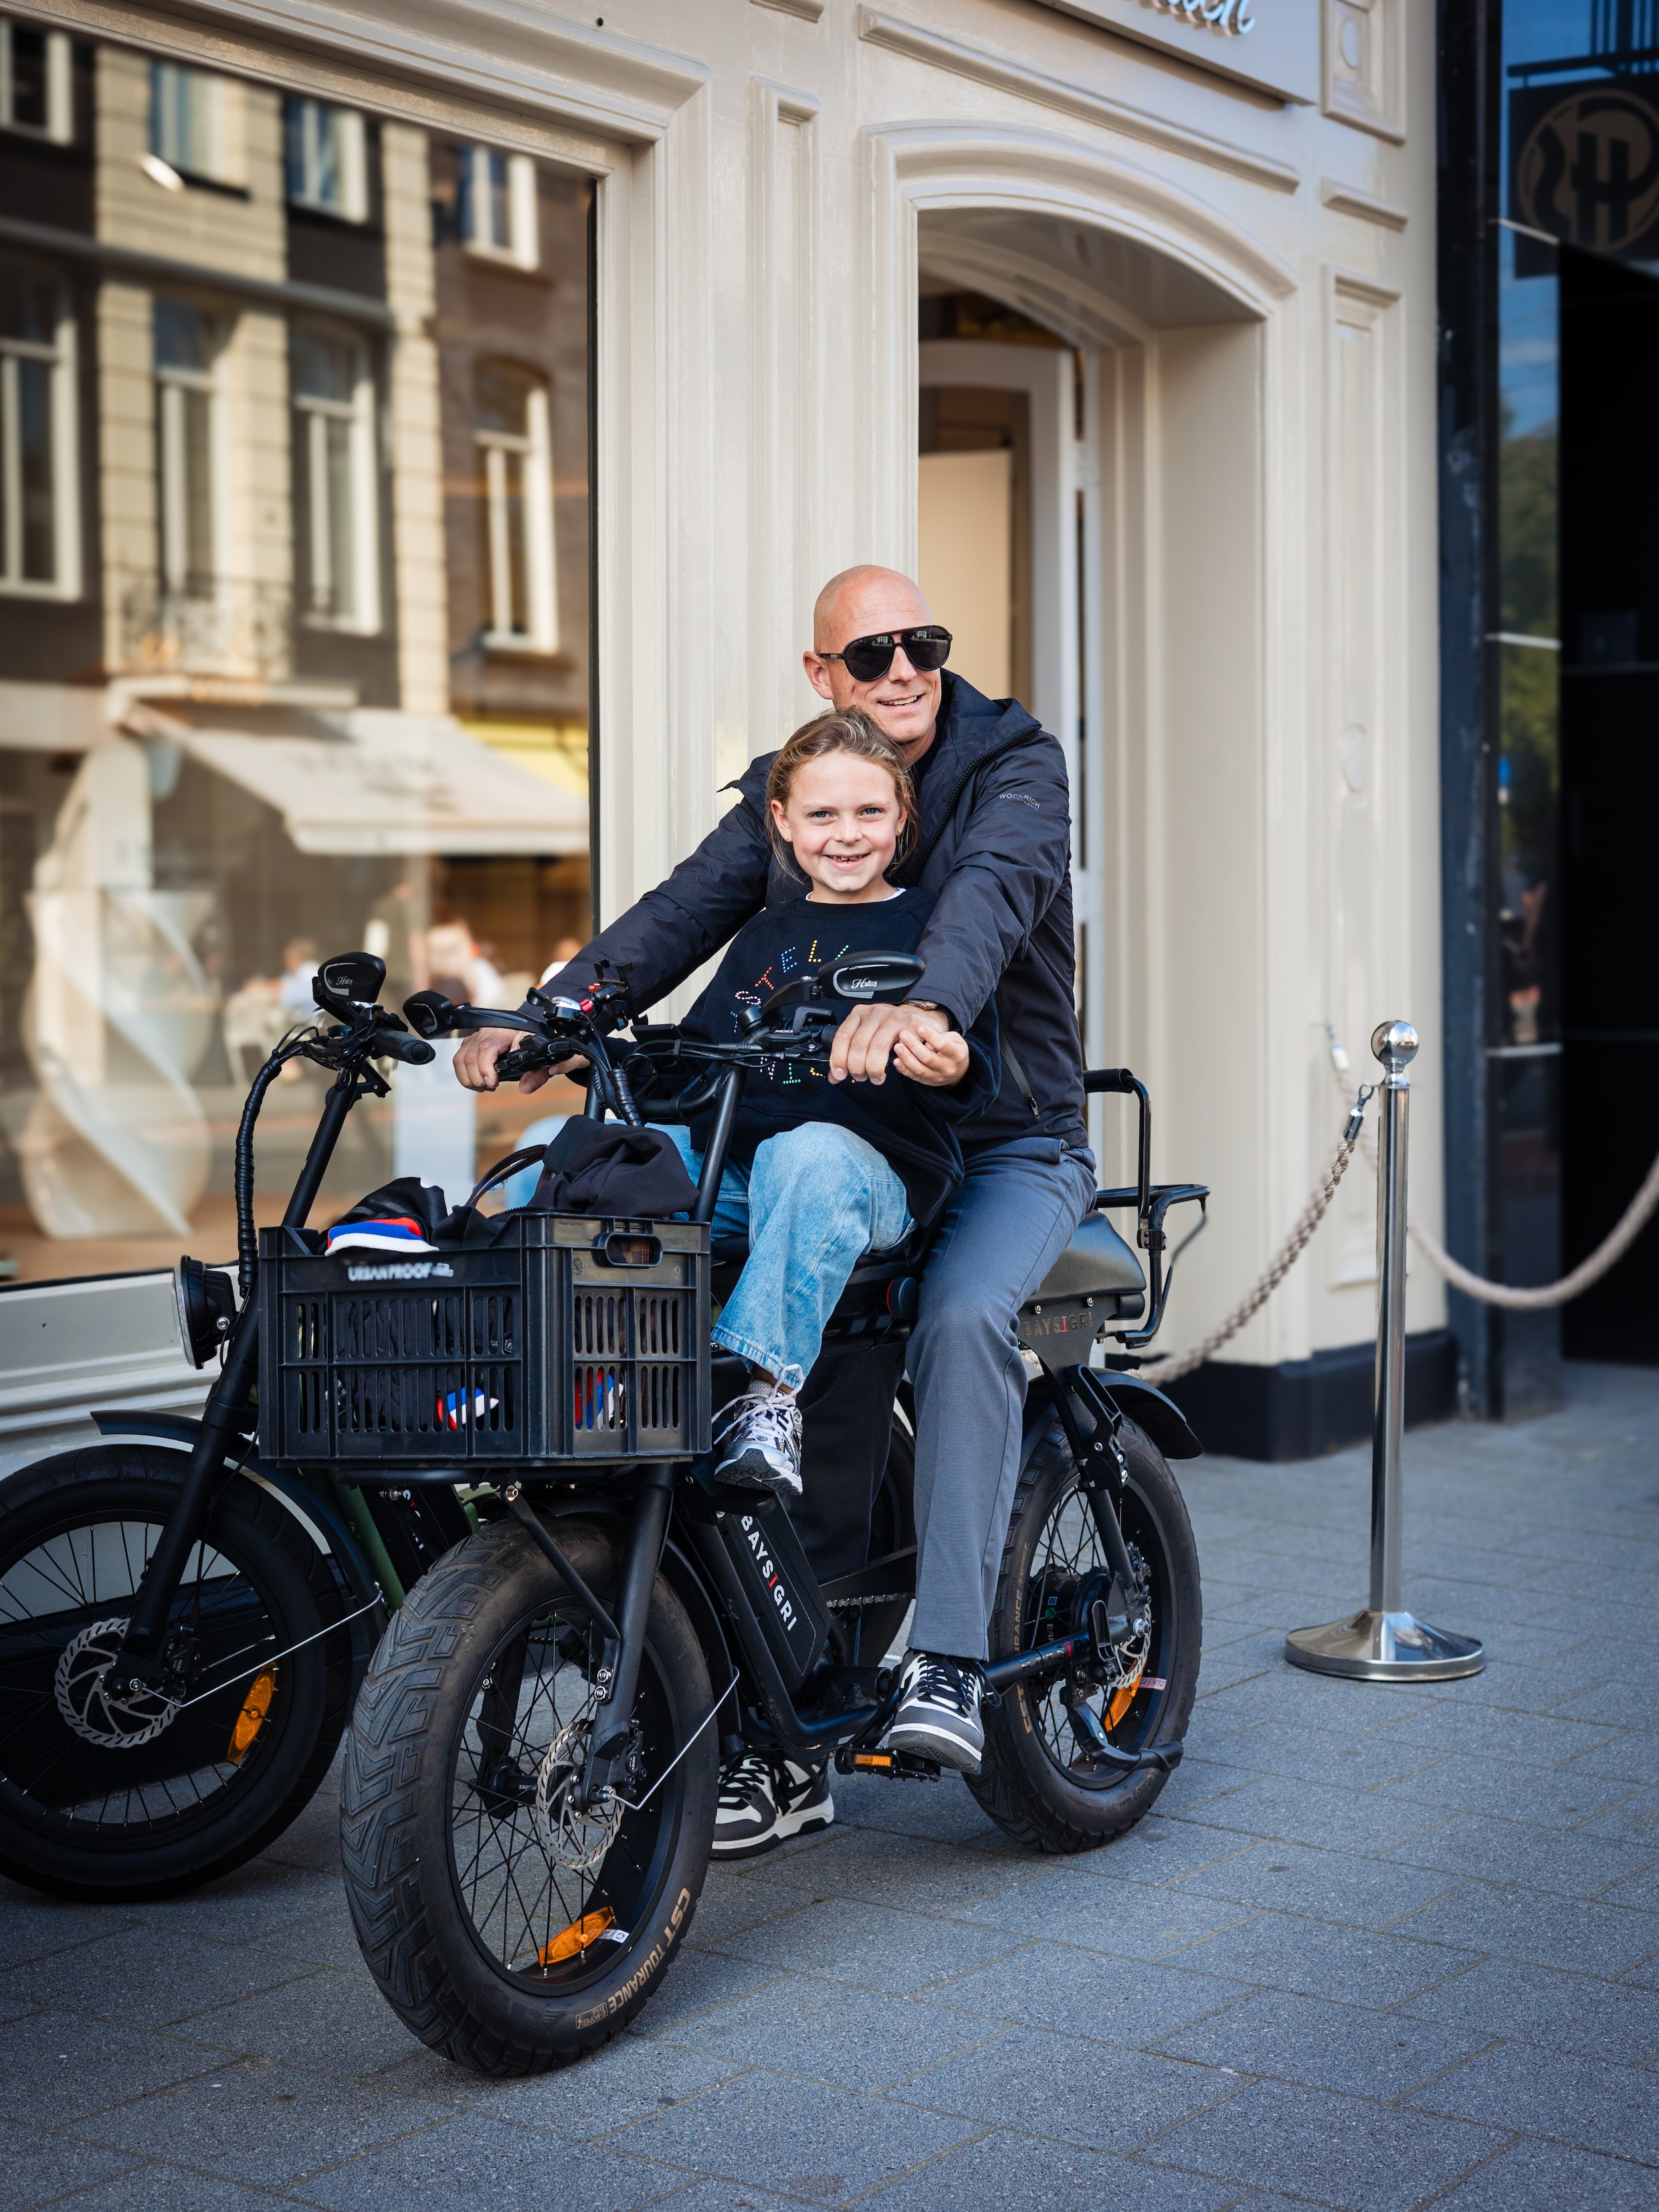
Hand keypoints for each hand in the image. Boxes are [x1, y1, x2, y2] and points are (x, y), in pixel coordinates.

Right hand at [452, 1026, 585, 1094]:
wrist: (531, 1028)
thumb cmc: (536, 1042)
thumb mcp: (543, 1057)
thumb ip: (538, 1073)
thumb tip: (526, 1087)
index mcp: (505, 1032)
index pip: (486, 1049)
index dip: (485, 1069)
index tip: (493, 1083)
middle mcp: (487, 1031)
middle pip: (470, 1057)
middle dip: (477, 1079)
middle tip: (489, 1087)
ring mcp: (477, 1035)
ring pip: (460, 1058)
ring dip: (467, 1077)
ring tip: (482, 1086)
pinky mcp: (471, 1041)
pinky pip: (459, 1057)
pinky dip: (463, 1073)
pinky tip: (477, 1080)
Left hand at [829, 1001, 947, 1086]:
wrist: (917, 1021)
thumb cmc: (890, 1032)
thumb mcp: (867, 1038)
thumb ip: (849, 1055)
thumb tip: (834, 1077)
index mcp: (859, 1014)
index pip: (842, 1036)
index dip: (838, 1058)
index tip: (839, 1075)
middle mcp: (874, 1012)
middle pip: (858, 1044)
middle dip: (857, 1067)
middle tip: (860, 1077)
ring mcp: (892, 1017)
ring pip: (877, 1047)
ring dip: (874, 1068)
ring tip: (875, 1077)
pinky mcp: (909, 1024)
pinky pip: (898, 1049)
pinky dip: (894, 1063)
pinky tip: (892, 1068)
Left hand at [894, 1025, 967, 1086]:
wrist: (958, 1072)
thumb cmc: (953, 1048)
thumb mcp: (955, 1040)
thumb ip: (942, 1037)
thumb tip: (925, 1042)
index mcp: (957, 1055)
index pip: (943, 1045)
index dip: (930, 1036)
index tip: (919, 1027)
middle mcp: (947, 1068)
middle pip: (929, 1058)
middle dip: (914, 1046)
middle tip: (903, 1034)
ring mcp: (936, 1077)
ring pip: (920, 1070)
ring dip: (907, 1058)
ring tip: (897, 1047)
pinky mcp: (927, 1082)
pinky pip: (913, 1077)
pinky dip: (904, 1069)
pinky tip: (896, 1060)